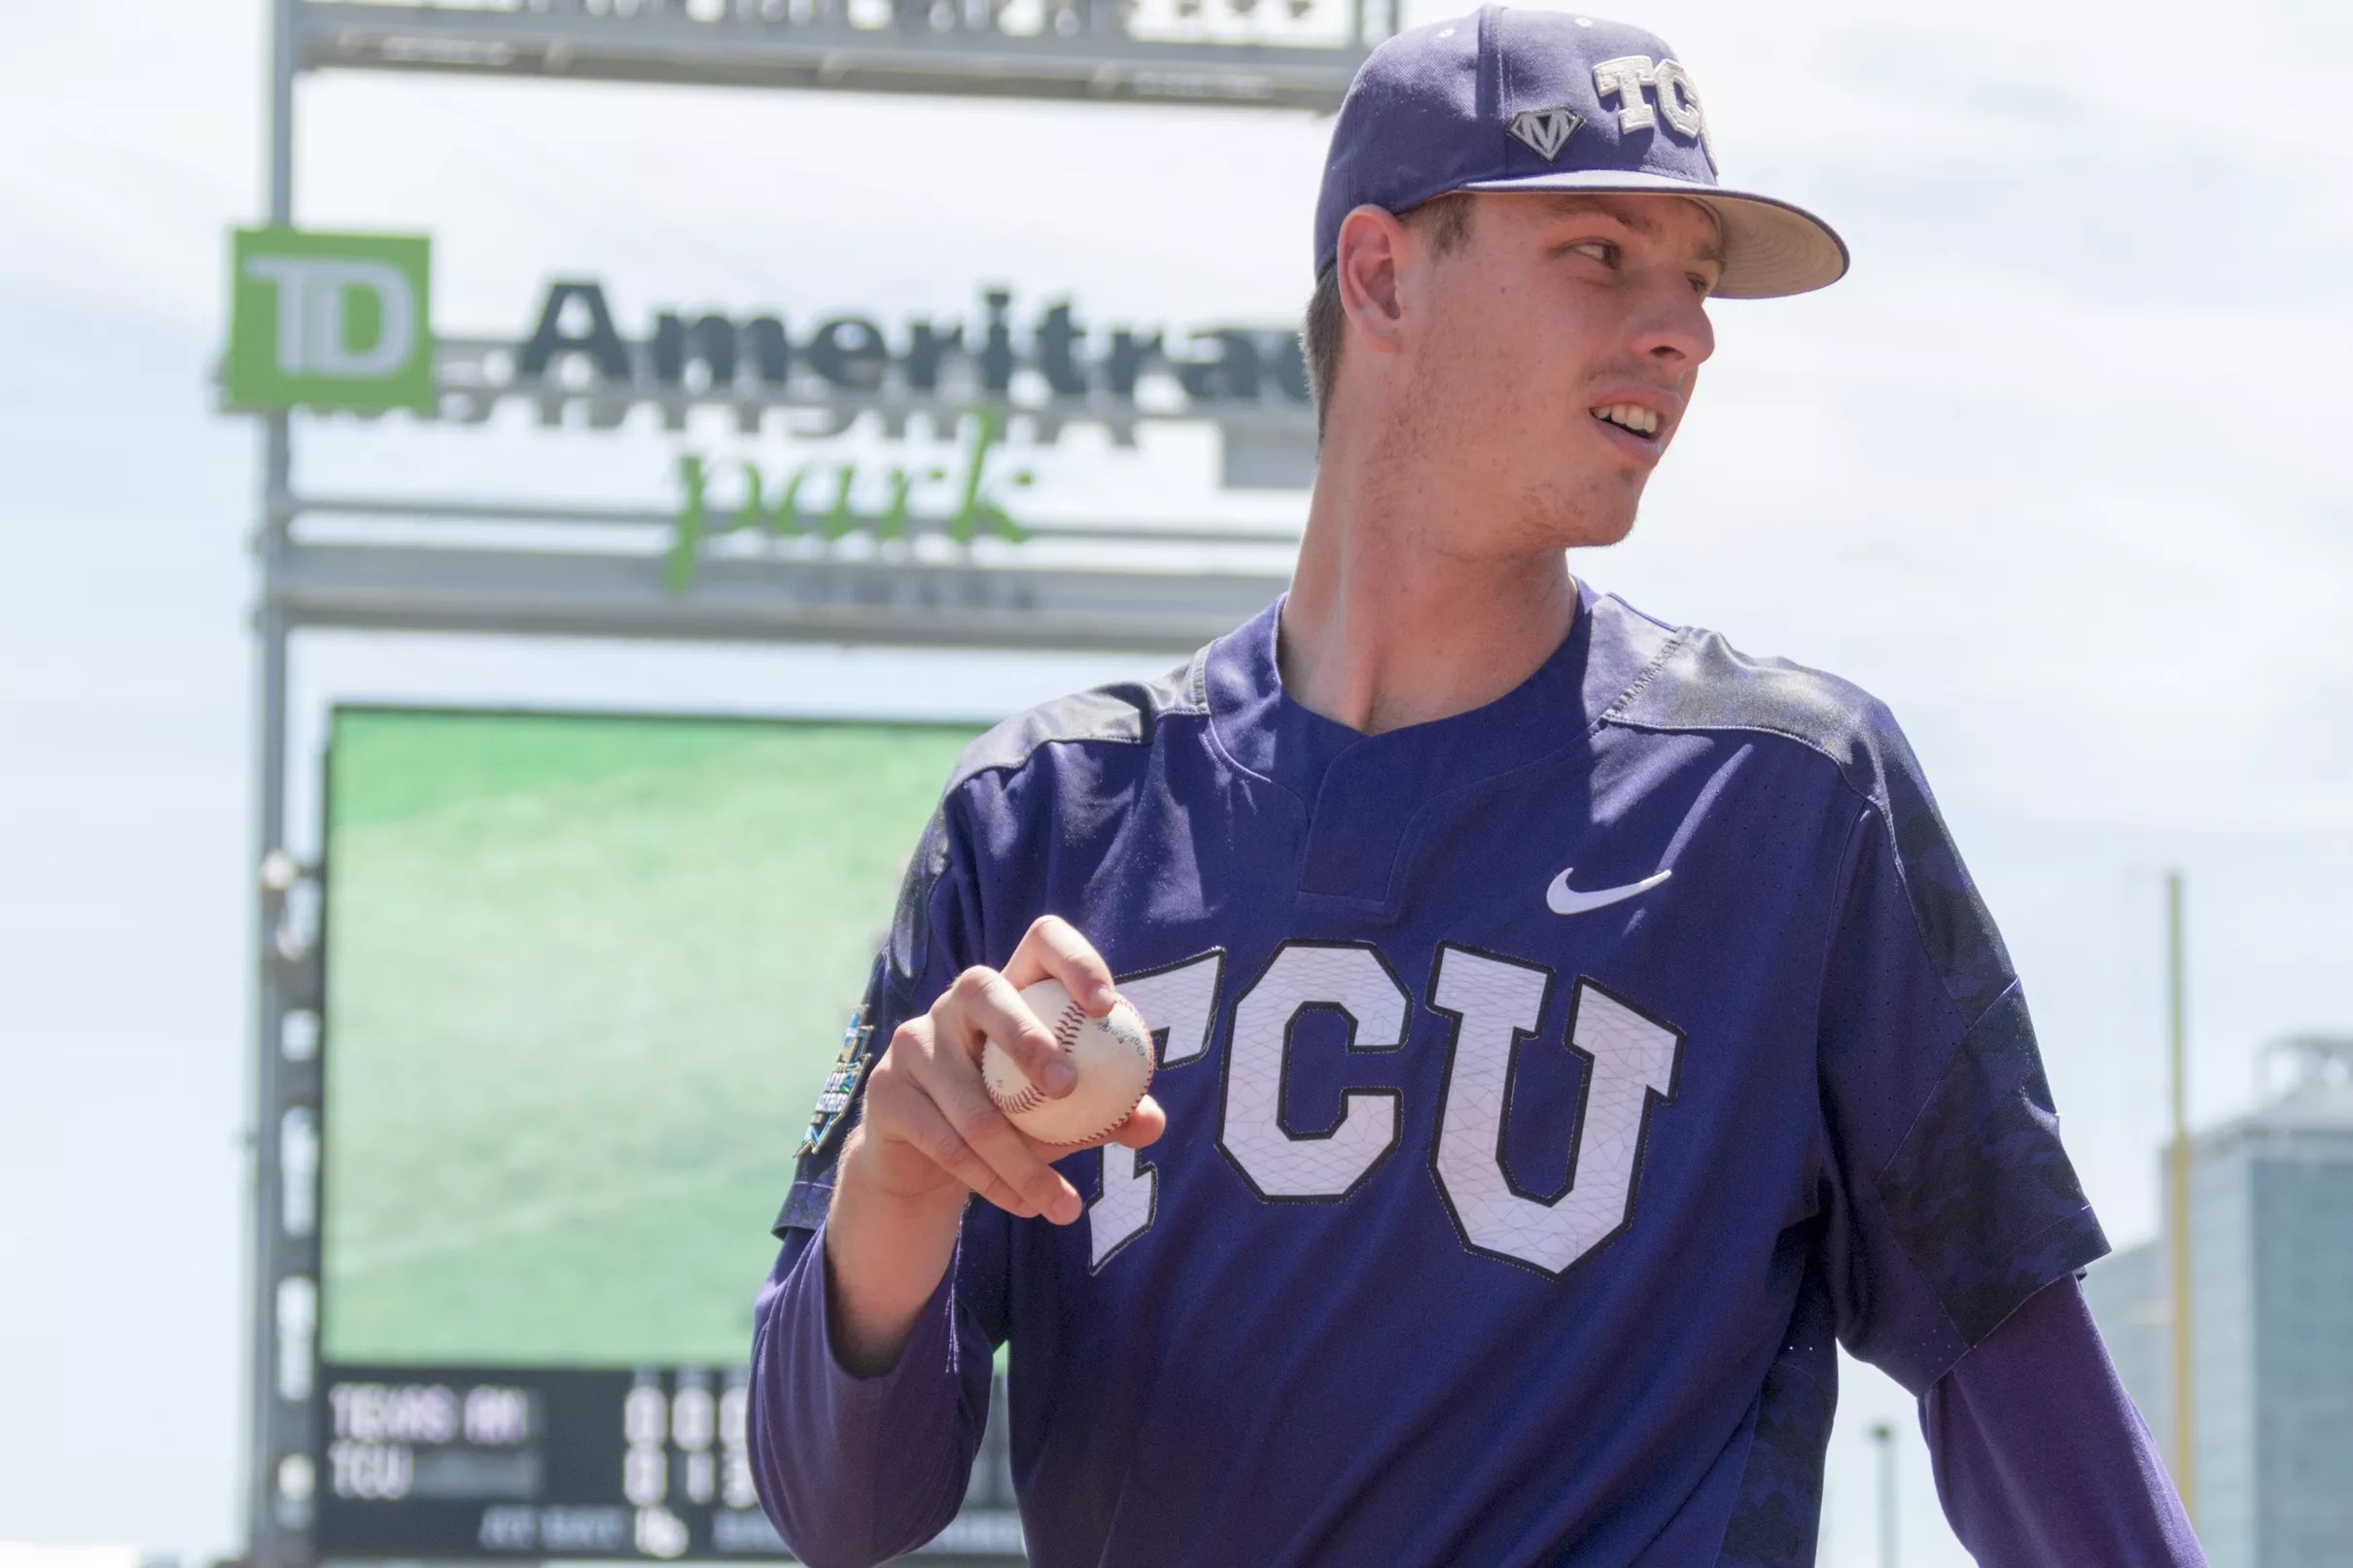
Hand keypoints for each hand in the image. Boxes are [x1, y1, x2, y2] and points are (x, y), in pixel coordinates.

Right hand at [841, 915, 1166, 1226]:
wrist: (929, 1168)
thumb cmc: (1014, 1121)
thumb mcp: (1065, 1116)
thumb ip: (1109, 1112)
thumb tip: (1152, 1122)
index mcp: (1012, 988)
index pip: (1042, 942)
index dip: (1075, 961)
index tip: (1107, 1007)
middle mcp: (956, 1003)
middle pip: (986, 991)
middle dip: (1027, 1038)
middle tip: (1068, 1088)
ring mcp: (914, 1041)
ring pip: (973, 1103)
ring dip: (1024, 1163)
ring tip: (1065, 1207)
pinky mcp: (885, 1091)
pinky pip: (948, 1143)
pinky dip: (994, 1183)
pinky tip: (1025, 1207)